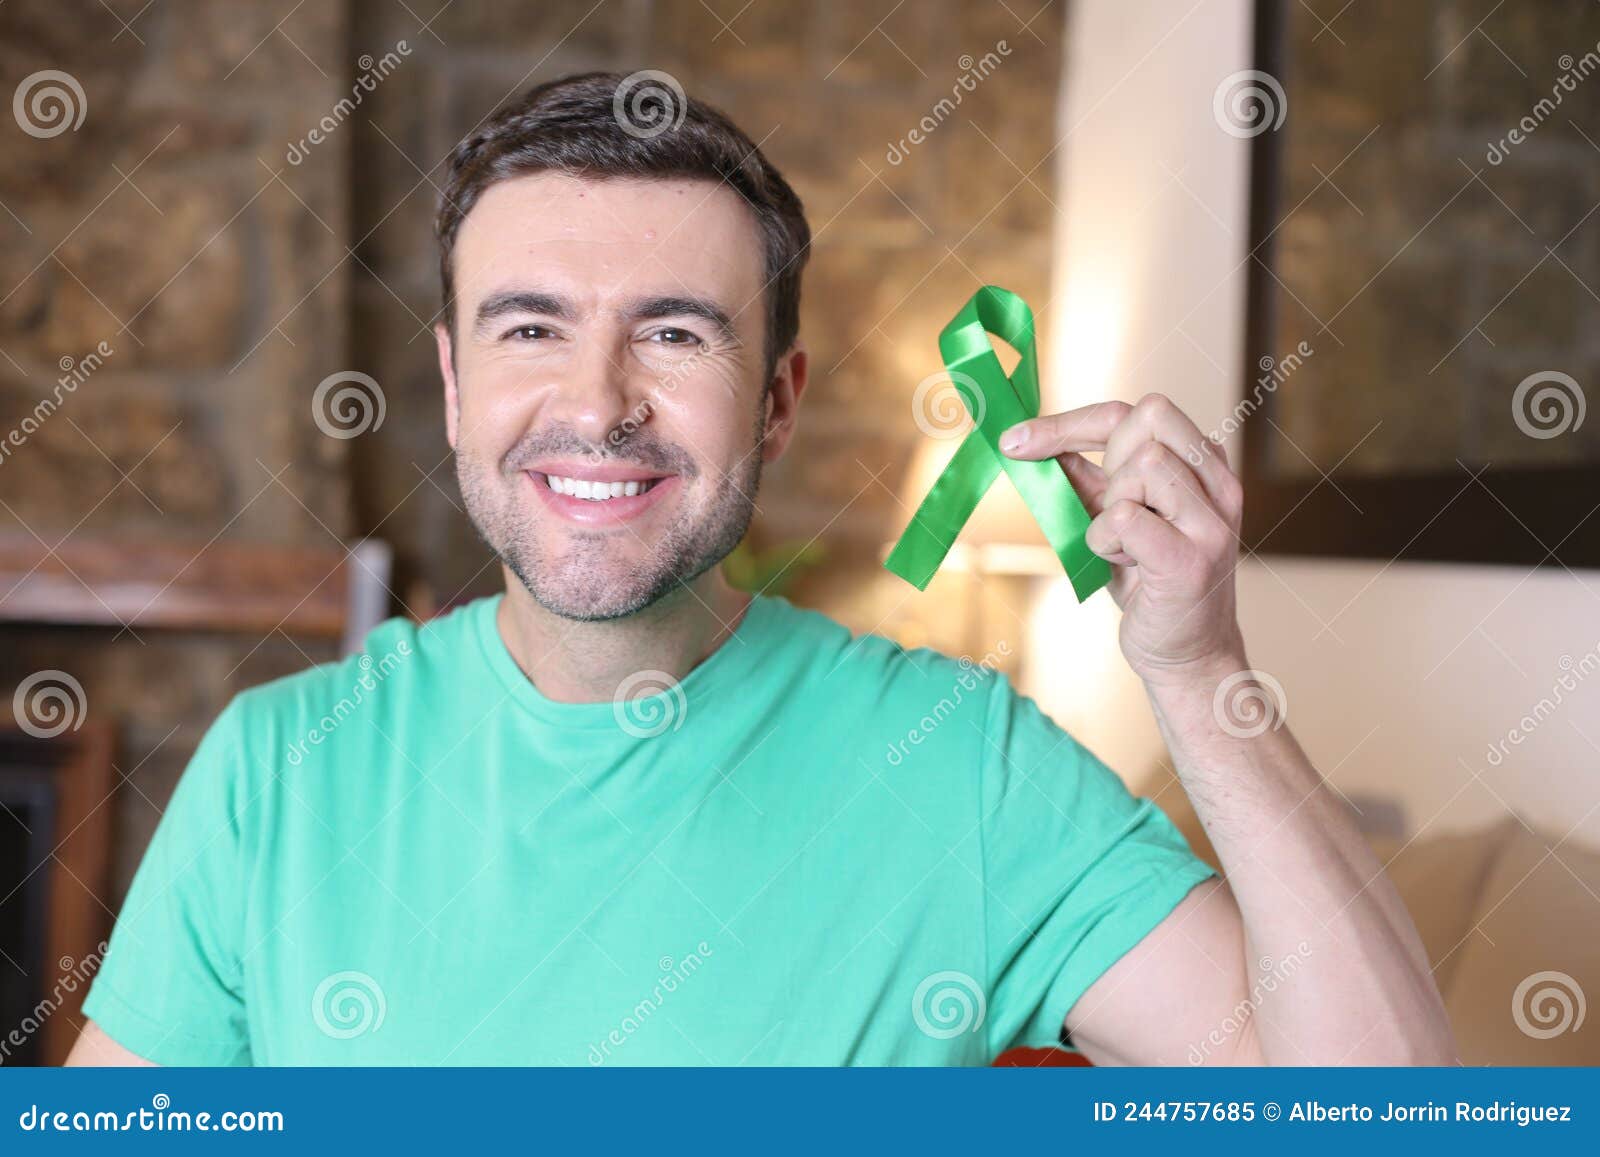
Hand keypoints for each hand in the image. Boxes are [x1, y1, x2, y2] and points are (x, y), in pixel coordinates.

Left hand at [1000, 393, 1245, 684]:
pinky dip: (1104, 541)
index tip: (1016, 441)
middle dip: (1106, 462)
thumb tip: (1036, 444)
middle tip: (1110, 513)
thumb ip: (1089, 481)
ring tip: (1123, 549)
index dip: (1072, 420)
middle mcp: (1218, 485)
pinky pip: (1123, 517)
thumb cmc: (1151, 587)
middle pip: (1146, 420)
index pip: (1141, 411)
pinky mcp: (1190, 559)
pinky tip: (1124, 566)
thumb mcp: (1115, 522)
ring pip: (1140, 467)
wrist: (1187, 658)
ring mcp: (1210, 522)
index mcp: (1204, 467)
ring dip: (1108, 510)